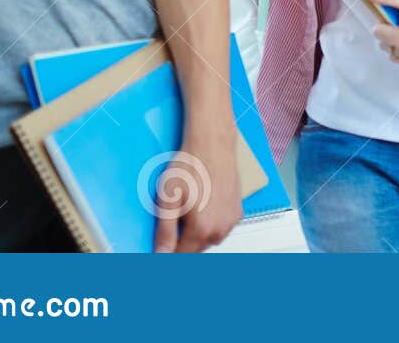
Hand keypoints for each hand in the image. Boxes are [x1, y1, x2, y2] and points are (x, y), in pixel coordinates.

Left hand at [153, 124, 242, 252]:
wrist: (212, 143)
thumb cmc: (189, 166)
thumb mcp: (167, 200)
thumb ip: (164, 233)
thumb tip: (161, 256)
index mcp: (202, 230)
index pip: (181, 256)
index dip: (168, 254)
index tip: (161, 250)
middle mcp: (221, 229)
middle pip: (196, 250)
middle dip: (182, 244)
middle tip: (172, 224)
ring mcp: (232, 220)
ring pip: (210, 239)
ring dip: (197, 235)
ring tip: (186, 213)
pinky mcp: (238, 210)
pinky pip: (221, 227)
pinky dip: (210, 225)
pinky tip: (202, 207)